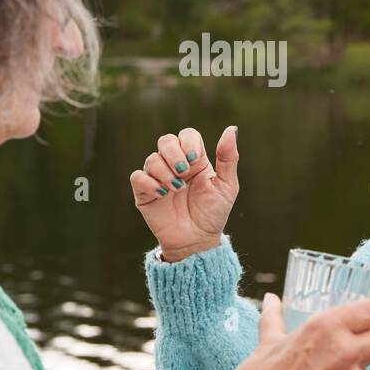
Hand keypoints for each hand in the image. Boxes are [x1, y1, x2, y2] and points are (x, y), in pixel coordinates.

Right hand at [130, 125, 238, 261]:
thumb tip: (231, 129)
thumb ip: (228, 158)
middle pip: (165, 140)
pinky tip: (162, 194)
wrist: (198, 241)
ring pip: (151, 159)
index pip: (187, 134)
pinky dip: (149, 183)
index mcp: (195, 160)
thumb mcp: (226, 186)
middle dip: (174, 153)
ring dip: (165, 172)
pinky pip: (137, 177)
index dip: (188, 142)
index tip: (195, 160)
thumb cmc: (213, 214)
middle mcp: (174, 165)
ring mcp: (158, 178)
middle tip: (184, 172)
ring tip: (177, 189)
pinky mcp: (144, 193)